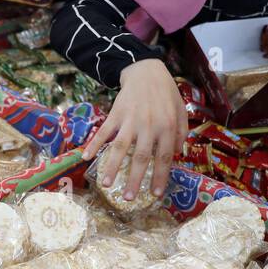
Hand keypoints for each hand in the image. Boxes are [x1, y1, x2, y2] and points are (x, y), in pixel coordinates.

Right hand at [82, 59, 186, 199]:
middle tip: (128, 198)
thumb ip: (180, 134)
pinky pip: (104, 131)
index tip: (155, 194)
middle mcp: (148, 126)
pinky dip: (94, 144)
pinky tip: (86, 157)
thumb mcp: (181, 112)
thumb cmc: (166, 94)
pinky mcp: (116, 114)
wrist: (147, 71)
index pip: (163, 157)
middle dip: (135, 179)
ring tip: (106, 184)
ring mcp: (130, 120)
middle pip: (141, 157)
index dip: (159, 176)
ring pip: (120, 147)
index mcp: (167, 127)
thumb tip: (176, 155)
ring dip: (113, 167)